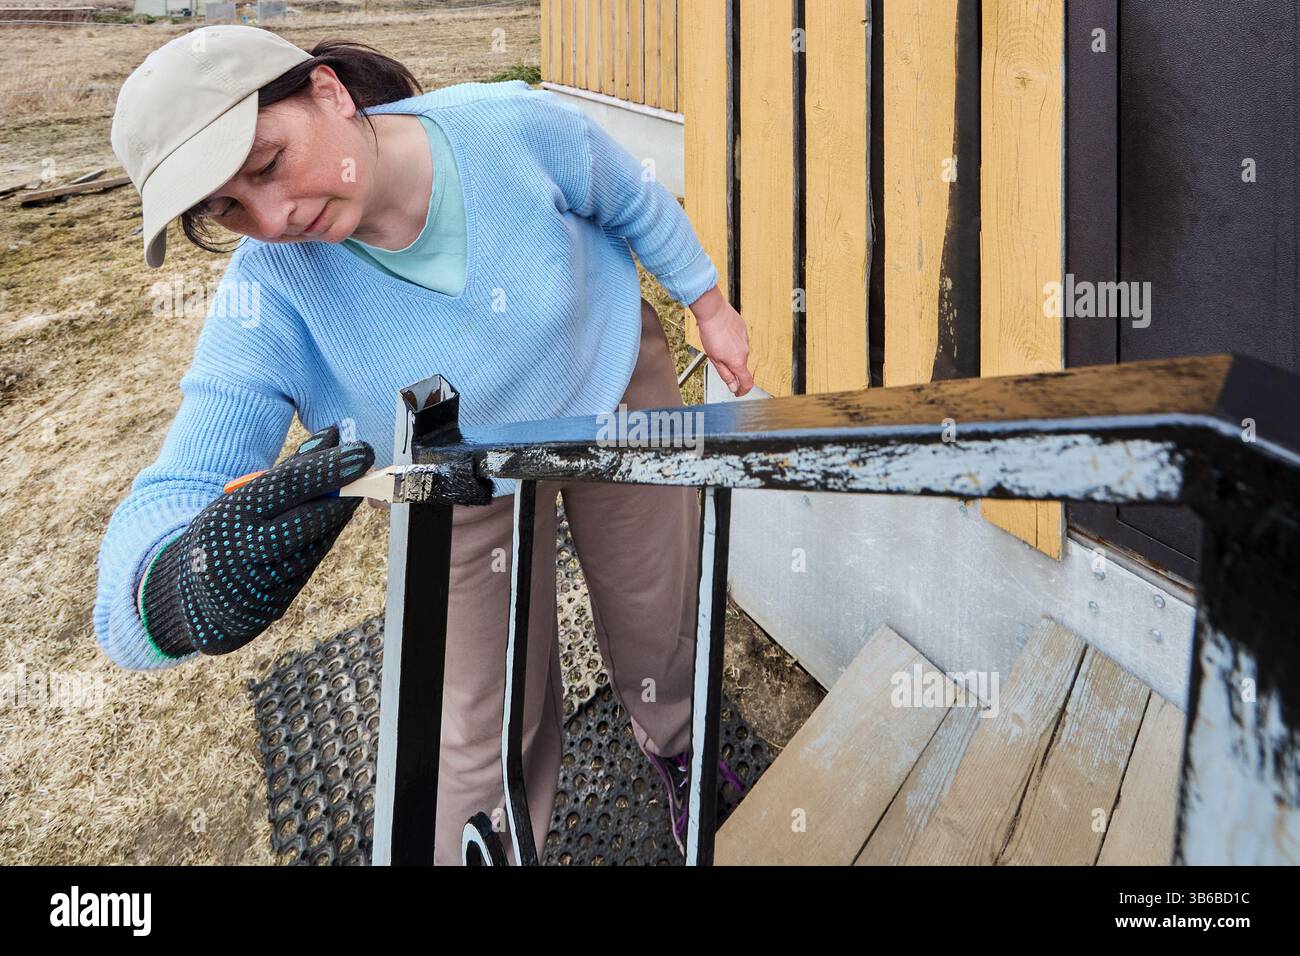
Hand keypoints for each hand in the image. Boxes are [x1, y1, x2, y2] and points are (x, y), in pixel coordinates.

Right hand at [139, 424, 373, 656]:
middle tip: (368, 474)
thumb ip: (292, 468)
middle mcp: (244, 550)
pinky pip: (308, 569)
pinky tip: (331, 525)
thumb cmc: (227, 530)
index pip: (288, 485)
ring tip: (351, 494)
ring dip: (337, 519)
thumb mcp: (244, 496)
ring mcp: (258, 582)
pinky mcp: (272, 605)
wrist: (192, 594)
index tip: (362, 451)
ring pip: (314, 547)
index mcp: (230, 513)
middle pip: (307, 521)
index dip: (329, 467)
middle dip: (344, 496)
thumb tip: (335, 434)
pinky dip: (323, 543)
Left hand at [690, 286, 753, 396]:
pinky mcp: (744, 330)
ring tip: (717, 343)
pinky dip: (732, 342)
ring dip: (730, 353)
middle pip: (740, 366)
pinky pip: (739, 341)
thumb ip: (726, 375)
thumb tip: (733, 387)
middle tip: (717, 358)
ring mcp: (746, 340)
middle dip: (730, 366)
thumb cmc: (711, 333)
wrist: (713, 311)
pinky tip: (722, 335)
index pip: (747, 382)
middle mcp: (745, 352)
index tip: (738, 392)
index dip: (742, 390)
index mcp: (738, 362)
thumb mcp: (714, 360)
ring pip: (739, 353)